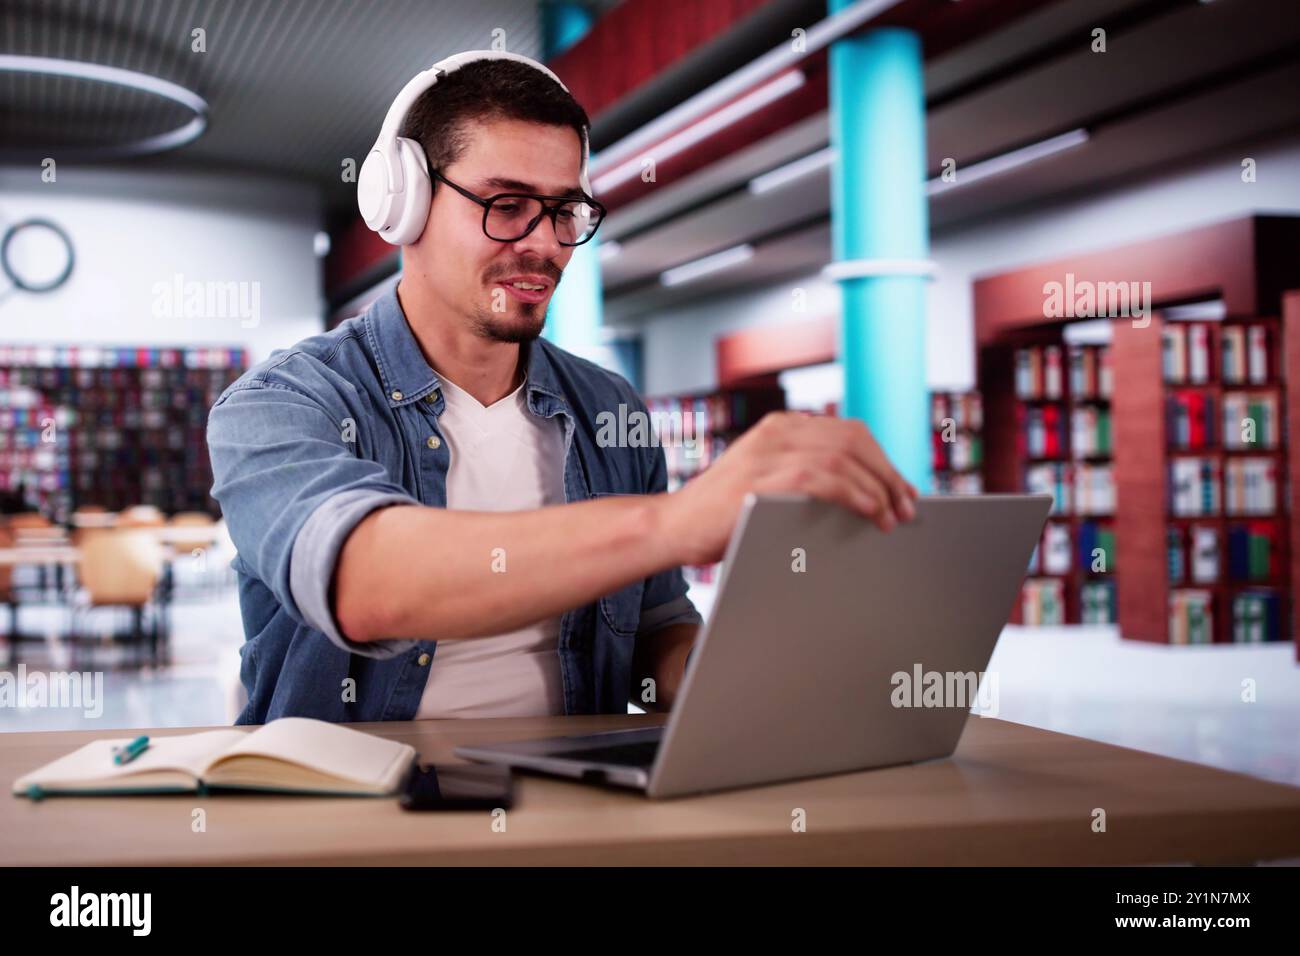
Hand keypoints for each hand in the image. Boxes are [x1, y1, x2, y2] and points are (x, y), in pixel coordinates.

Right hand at [658, 411, 920, 565]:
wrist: (674, 526)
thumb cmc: (721, 514)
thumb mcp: (765, 481)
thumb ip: (802, 476)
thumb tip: (858, 493)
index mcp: (780, 427)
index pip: (848, 432)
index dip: (883, 460)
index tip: (902, 488)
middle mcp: (778, 431)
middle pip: (854, 440)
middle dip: (888, 474)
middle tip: (908, 505)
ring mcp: (770, 451)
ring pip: (846, 458)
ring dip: (879, 488)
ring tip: (893, 516)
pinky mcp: (766, 477)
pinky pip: (827, 479)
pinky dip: (857, 495)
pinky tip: (871, 512)